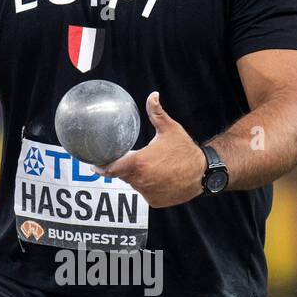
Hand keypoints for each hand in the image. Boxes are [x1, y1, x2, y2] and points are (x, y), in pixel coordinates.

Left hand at [95, 93, 203, 207]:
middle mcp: (140, 180)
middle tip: (126, 160)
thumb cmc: (185, 150)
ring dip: (136, 177)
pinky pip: (145, 193)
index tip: (94, 164)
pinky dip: (147, 186)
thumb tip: (152, 95)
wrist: (203, 173)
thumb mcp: (170, 129)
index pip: (110, 169)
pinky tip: (159, 178)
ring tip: (150, 167)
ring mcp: (147, 192)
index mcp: (139, 162)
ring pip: (134, 184)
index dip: (100, 167)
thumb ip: (156, 112)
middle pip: (121, 176)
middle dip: (122, 168)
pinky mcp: (154, 202)